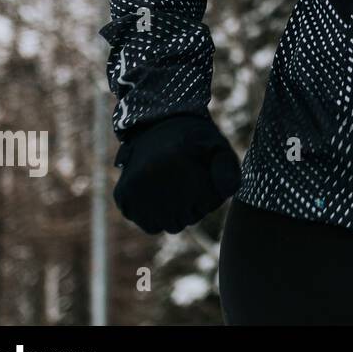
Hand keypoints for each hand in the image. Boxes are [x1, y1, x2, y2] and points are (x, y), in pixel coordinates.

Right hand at [113, 114, 241, 233]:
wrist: (157, 126)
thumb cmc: (195, 140)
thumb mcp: (218, 147)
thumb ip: (229, 170)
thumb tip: (228, 191)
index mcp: (179, 160)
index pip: (208, 204)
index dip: (212, 194)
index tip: (205, 176)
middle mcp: (153, 174)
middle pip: (188, 218)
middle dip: (194, 206)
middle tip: (189, 183)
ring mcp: (135, 187)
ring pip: (169, 225)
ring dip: (177, 214)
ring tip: (177, 190)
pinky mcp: (123, 196)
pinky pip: (150, 225)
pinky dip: (159, 217)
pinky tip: (162, 196)